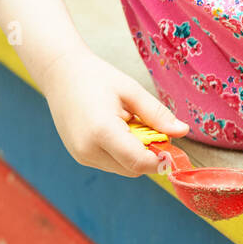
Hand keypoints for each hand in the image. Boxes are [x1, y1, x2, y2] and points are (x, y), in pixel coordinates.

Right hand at [41, 47, 189, 176]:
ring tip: (130, 124)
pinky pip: (110, 163)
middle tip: (152, 128)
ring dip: (135, 154)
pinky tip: (117, 129)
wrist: (61, 74)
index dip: (160, 159)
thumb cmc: (97, 77)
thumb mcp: (131, 91)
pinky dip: (121, 153)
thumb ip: (157, 114)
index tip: (173, 147)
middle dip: (149, 155)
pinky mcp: (79, 157)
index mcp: (102, 132)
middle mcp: (88, 150)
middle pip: (133, 169)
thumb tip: (182, 131)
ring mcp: (81, 156)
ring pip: (123, 168)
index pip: (139, 162)